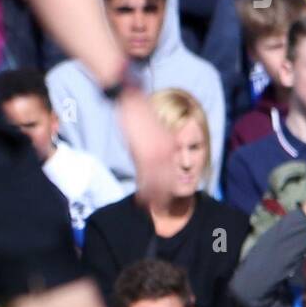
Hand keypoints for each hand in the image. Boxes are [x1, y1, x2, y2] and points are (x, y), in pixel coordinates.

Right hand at [116, 87, 176, 205]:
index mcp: (172, 144)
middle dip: (165, 194)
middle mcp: (168, 151)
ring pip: (158, 181)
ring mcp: (157, 153)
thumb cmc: (141, 113)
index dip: (170, 185)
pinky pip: (145, 176)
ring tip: (151, 206)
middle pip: (168, 179)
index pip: (173, 170)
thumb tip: (153, 157)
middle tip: (163, 205)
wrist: (132, 101)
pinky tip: (142, 197)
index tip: (168, 195)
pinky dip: (144, 188)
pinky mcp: (144, 152)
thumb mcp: (157, 130)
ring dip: (155, 195)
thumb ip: (158, 144)